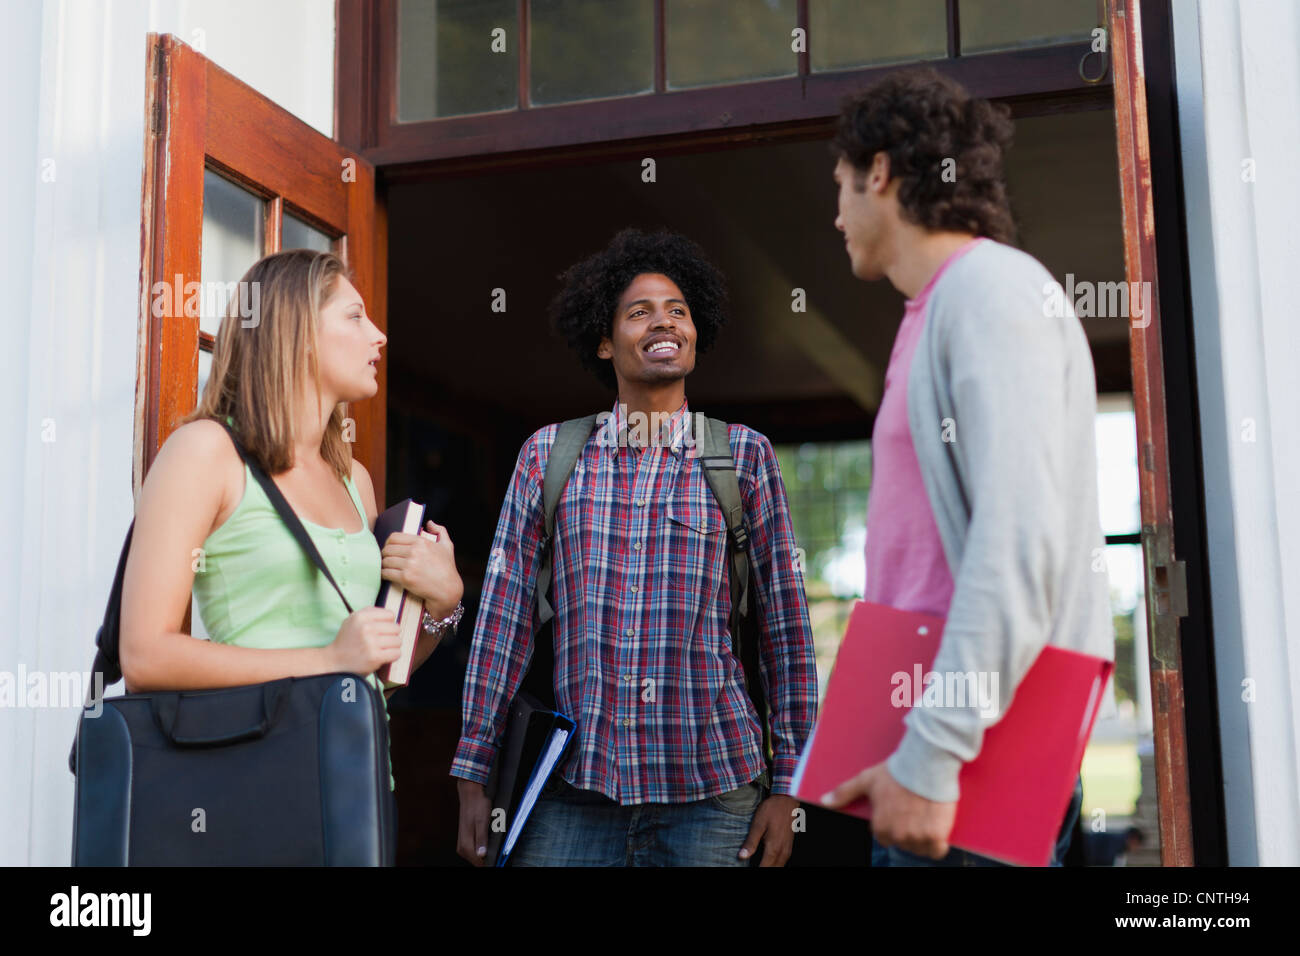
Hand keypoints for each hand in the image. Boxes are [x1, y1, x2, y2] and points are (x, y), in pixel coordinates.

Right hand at [326, 606, 400, 675]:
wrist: (334, 662)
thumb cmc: (347, 640)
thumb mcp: (352, 620)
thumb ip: (369, 612)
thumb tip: (391, 615)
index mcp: (361, 616)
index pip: (390, 615)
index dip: (388, 623)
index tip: (381, 630)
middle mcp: (366, 628)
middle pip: (396, 628)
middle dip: (391, 635)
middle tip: (381, 641)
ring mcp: (371, 643)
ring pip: (398, 641)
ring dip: (392, 647)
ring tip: (382, 649)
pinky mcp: (375, 657)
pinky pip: (397, 653)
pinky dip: (392, 656)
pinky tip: (383, 656)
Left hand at [381, 520, 463, 618]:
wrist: (448, 589)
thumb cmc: (448, 568)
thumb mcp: (447, 546)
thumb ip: (440, 531)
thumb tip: (430, 523)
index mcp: (421, 542)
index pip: (394, 537)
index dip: (389, 543)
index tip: (390, 548)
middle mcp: (414, 551)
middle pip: (388, 549)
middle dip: (385, 554)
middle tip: (387, 559)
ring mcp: (409, 565)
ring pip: (386, 561)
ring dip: (384, 565)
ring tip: (387, 567)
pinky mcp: (405, 578)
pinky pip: (386, 573)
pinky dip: (384, 574)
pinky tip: (386, 575)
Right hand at [456, 779, 490, 866]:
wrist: (470, 793)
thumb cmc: (477, 805)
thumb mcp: (482, 821)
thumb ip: (481, 839)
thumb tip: (481, 855)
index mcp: (465, 843)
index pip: (478, 862)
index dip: (488, 861)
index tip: (497, 857)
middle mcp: (461, 846)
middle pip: (476, 861)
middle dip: (487, 857)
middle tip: (495, 845)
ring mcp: (462, 843)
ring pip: (474, 856)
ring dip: (484, 852)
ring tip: (491, 839)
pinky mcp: (464, 839)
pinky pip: (473, 850)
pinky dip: (481, 848)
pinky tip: (487, 840)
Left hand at [739, 793, 798, 865]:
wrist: (787, 799)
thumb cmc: (771, 810)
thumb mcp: (758, 824)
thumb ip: (751, 842)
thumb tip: (741, 857)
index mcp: (774, 848)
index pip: (764, 868)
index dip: (756, 870)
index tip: (745, 869)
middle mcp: (783, 851)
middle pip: (773, 869)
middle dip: (763, 869)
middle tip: (751, 866)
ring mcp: (787, 849)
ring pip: (779, 866)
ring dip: (769, 867)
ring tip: (759, 865)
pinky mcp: (789, 845)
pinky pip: (783, 861)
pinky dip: (775, 864)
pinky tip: (768, 862)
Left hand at [822, 763, 956, 859]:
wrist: (925, 763)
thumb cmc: (895, 771)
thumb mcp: (866, 780)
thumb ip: (844, 793)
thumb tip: (824, 801)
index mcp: (880, 827)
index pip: (885, 838)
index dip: (893, 825)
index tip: (899, 813)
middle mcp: (897, 835)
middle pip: (903, 844)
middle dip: (908, 832)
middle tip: (913, 813)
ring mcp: (917, 837)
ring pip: (920, 849)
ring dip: (923, 839)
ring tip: (924, 818)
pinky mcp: (936, 835)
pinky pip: (937, 851)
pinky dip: (938, 844)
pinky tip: (937, 830)